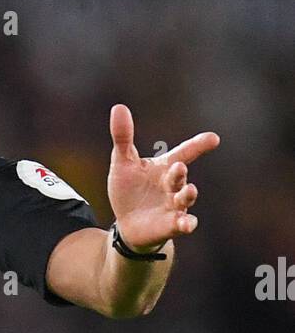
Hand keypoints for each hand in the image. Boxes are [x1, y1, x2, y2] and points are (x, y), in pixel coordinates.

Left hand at [107, 104, 219, 252]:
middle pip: (180, 176)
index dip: (198, 146)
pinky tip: (188, 224)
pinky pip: (183, 224)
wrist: (128, 224)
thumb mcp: (123, 163)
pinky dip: (187, 223)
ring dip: (188, 194)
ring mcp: (174, 205)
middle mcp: (173, 185)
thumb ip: (123, 137)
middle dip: (180, 172)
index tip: (213, 138)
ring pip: (186, 198)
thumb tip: (119, 107)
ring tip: (189, 190)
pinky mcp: (171, 225)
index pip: (184, 152)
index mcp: (165, 167)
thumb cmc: (129, 191)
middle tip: (178, 167)